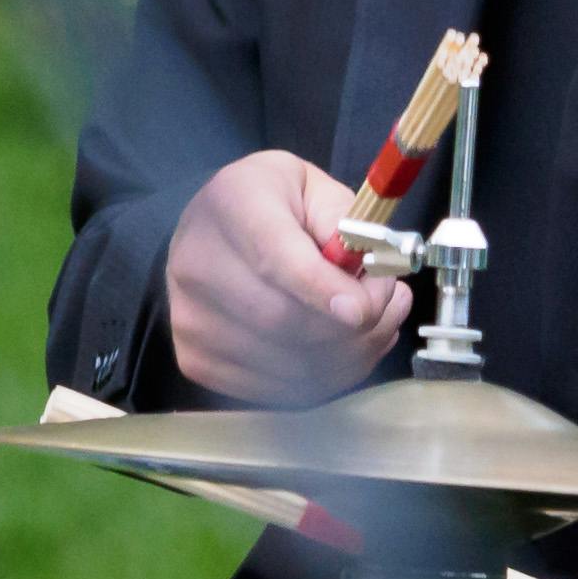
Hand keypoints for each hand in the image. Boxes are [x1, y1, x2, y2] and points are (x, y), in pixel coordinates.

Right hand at [165, 150, 410, 404]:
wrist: (216, 228)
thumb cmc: (276, 205)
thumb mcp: (318, 188)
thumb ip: (347, 226)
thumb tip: (367, 282)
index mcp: (232, 203)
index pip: (274, 257)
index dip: (321, 290)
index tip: (364, 309)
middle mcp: (196, 263)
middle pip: (282, 320)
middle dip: (352, 327)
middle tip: (387, 306)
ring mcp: (190, 318)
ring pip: (286, 364)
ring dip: (347, 355)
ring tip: (372, 324)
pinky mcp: (195, 360)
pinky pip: (275, 389)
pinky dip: (322, 378)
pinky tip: (340, 347)